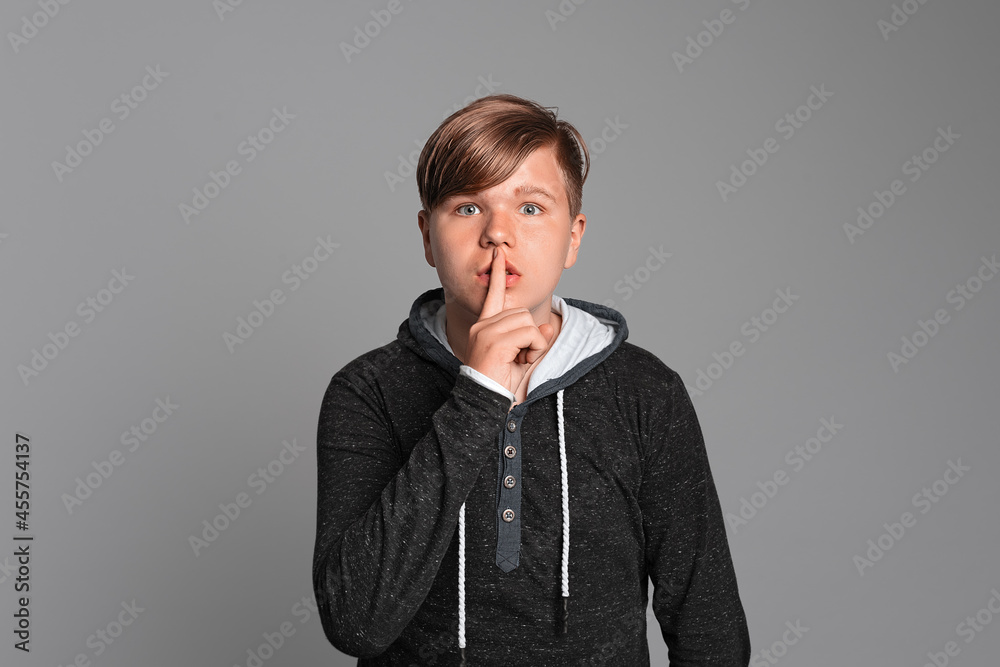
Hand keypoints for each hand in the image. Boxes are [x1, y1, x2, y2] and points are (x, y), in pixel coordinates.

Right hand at [465, 246, 554, 393]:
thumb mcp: (520, 357)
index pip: (492, 294)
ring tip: (521, 359)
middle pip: (522, 312)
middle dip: (531, 334)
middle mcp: (483, 325)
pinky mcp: (495, 341)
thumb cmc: (498, 382)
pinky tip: (521, 360)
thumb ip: (533, 339)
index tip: (499, 255)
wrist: (482, 400)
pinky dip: (534, 348)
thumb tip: (548, 324)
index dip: (498, 274)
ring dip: (534, 342)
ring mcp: (487, 332)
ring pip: (528, 322)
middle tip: (523, 355)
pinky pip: (530, 333)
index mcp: (484, 325)